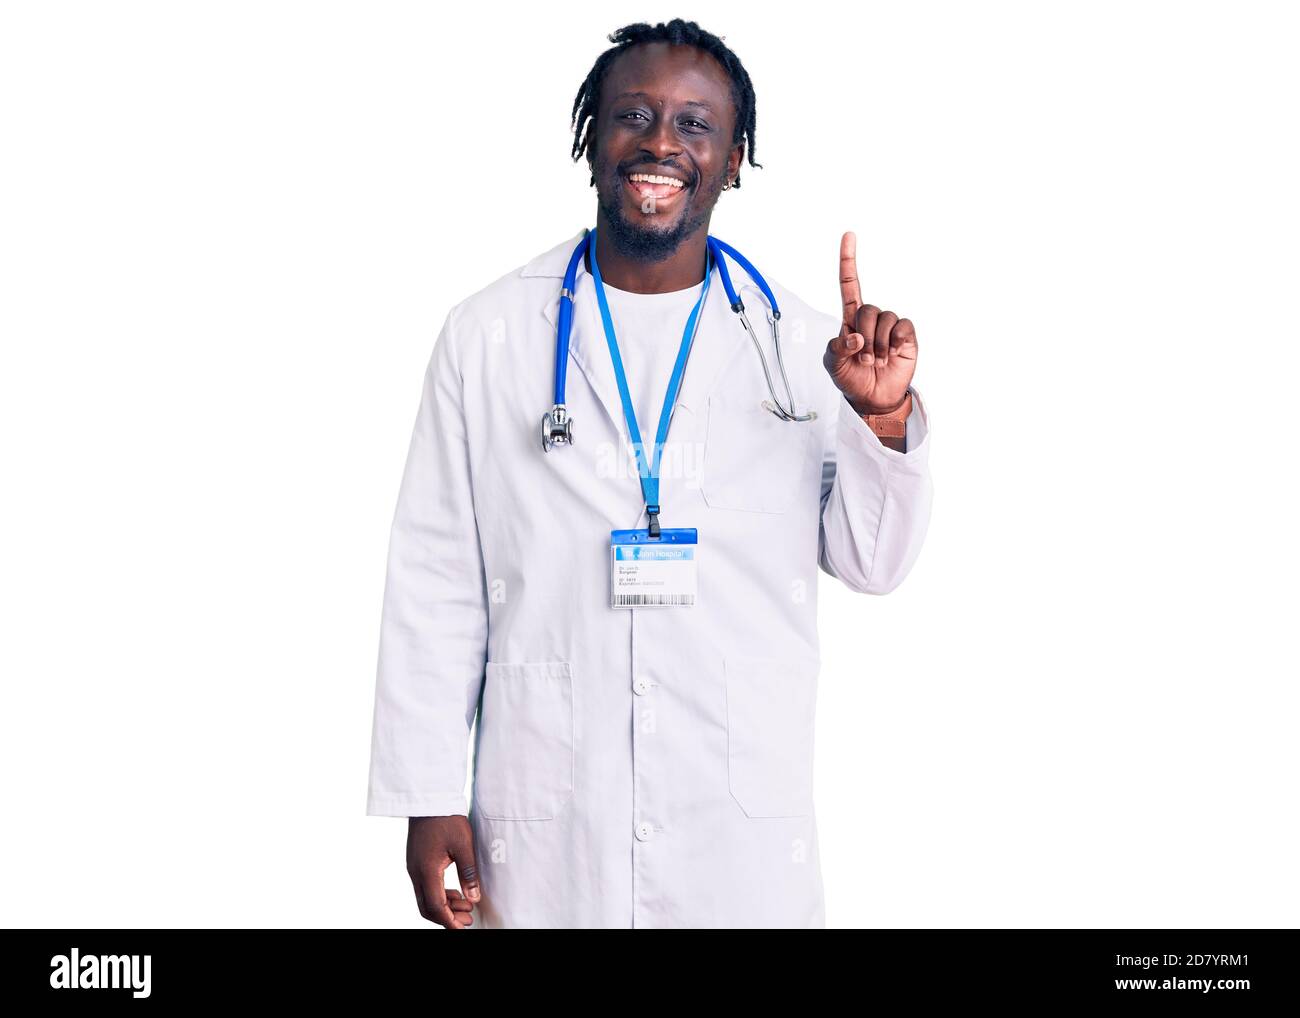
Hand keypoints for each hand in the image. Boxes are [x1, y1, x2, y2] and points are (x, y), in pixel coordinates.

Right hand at [406, 815, 479, 928]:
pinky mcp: (417, 863)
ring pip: (425, 898)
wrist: (429, 799)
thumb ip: (469, 873)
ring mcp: (414, 868)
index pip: (435, 906)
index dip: (449, 921)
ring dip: (445, 907)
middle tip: (468, 921)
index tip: (462, 929)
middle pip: (427, 907)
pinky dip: (440, 895)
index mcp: (426, 870)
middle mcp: (416, 872)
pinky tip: (457, 894)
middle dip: (447, 918)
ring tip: (467, 908)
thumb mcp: (463, 844)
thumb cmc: (446, 818)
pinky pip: (425, 887)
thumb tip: (474, 898)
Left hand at [823, 231, 918, 414]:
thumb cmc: (850, 378)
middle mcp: (871, 318)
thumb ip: (836, 348)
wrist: (873, 398)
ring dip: (878, 345)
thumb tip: (855, 338)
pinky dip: (894, 342)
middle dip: (863, 336)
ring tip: (876, 362)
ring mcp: (890, 326)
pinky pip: (902, 327)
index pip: (849, 284)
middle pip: (867, 308)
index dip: (848, 260)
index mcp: (850, 319)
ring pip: (885, 319)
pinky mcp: (906, 336)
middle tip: (862, 358)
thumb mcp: (832, 365)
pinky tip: (892, 355)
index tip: (848, 235)